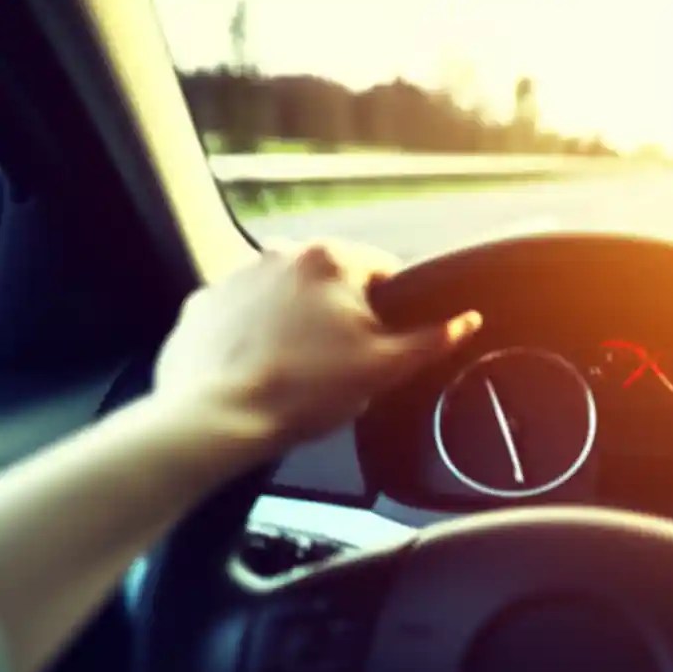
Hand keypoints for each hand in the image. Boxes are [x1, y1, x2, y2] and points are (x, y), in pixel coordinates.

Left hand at [154, 241, 480, 461]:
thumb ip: (432, 341)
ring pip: (288, 296)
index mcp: (332, 259)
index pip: (386, 271)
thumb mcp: (383, 369)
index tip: (381, 344)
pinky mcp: (205, 303)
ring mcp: (236, 275)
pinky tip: (261, 368)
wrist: (215, 420)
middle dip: (342, 316)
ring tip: (298, 370)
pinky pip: (245, 314)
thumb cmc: (302, 392)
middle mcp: (281, 252)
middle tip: (341, 363)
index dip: (393, 311)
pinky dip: (256, 334)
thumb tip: (468, 321)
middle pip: (334, 282)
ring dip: (298, 321)